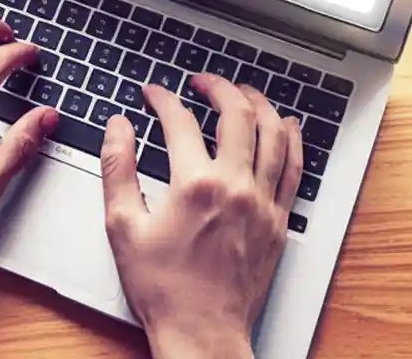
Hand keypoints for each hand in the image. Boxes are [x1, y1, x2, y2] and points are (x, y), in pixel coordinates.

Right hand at [100, 74, 302, 358]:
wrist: (200, 330)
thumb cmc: (162, 286)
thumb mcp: (122, 224)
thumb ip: (118, 167)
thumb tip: (117, 127)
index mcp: (194, 185)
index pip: (180, 121)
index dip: (162, 99)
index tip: (152, 94)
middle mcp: (235, 187)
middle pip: (236, 114)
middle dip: (217, 87)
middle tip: (201, 82)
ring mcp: (263, 203)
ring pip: (273, 134)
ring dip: (258, 104)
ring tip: (243, 92)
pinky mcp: (279, 221)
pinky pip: (294, 168)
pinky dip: (291, 140)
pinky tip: (284, 126)